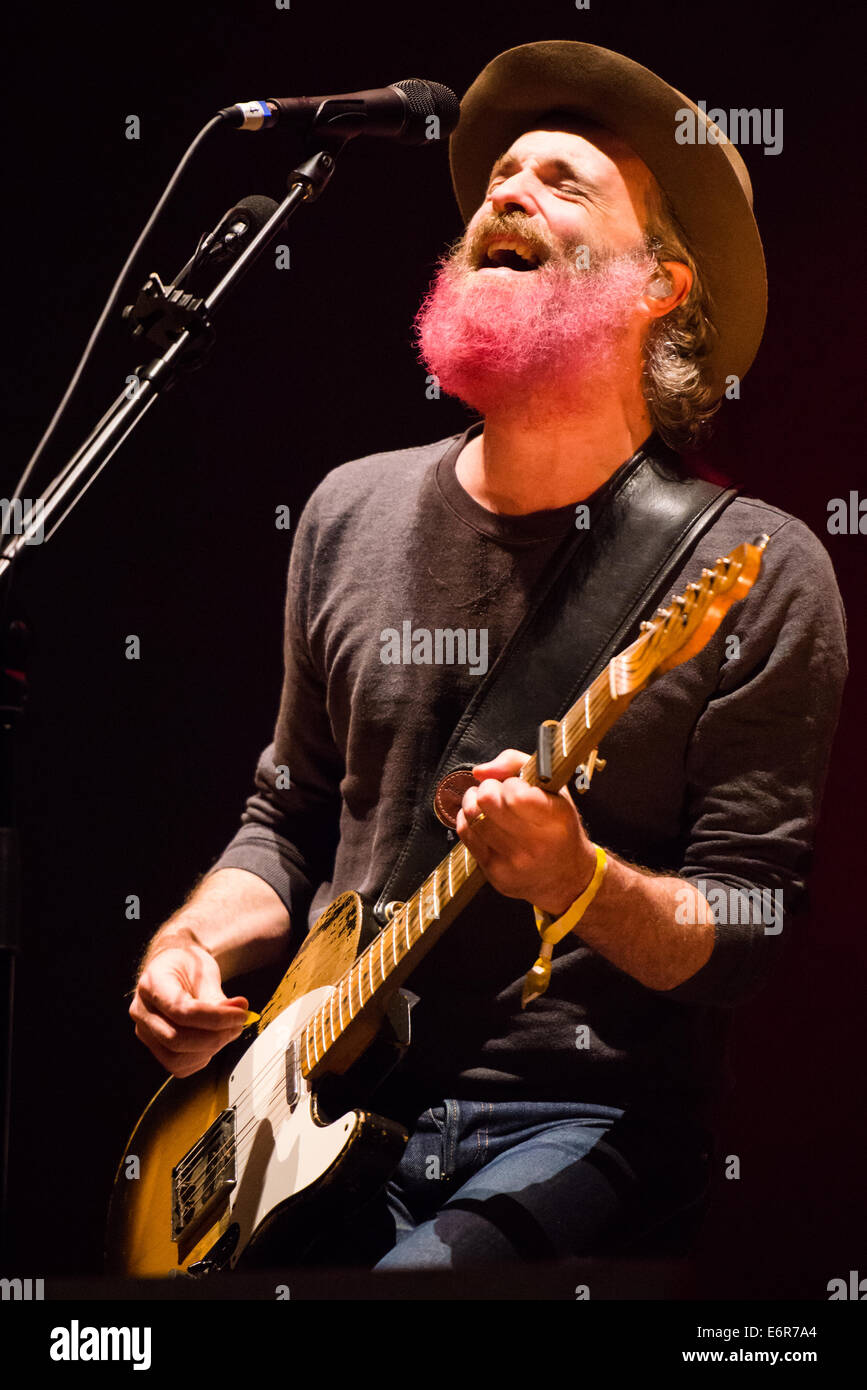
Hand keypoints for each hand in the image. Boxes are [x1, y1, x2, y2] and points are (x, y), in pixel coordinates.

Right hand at [129, 940, 250, 1077]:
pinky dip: (201, 1058)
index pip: (181, 1011)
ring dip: (210, 1049)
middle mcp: (142, 1010)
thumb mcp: (204, 970)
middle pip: (176, 1039)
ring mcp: (145, 1032)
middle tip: (238, 1024)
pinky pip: (178, 1066)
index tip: (240, 1015)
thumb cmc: (187, 966)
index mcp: (152, 984)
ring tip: (228, 1031)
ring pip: (176, 1058)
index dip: (215, 1018)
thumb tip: (238, 1012)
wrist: (174, 968)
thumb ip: (219, 996)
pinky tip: (214, 1040)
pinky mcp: (154, 1047)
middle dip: (215, 1037)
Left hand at [455, 748, 596, 916]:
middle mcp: (535, 845)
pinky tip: (481, 818)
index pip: (515, 794)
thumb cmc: (559, 829)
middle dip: (488, 788)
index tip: (517, 787)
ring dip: (475, 801)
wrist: (565, 878)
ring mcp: (512, 861)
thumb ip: (518, 764)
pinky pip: (465, 833)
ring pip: (472, 815)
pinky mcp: (493, 872)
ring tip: (488, 803)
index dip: (510, 783)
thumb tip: (481, 772)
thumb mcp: (555, 790)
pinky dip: (468, 819)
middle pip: (487, 801)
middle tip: (498, 792)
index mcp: (556, 820)